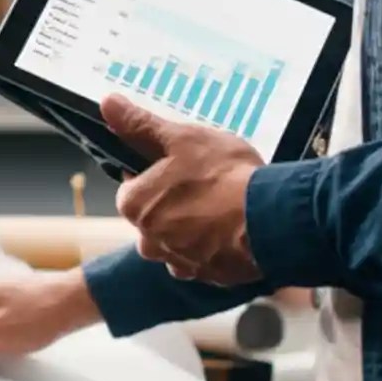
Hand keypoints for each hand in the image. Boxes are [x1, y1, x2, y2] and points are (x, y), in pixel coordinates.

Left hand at [101, 94, 263, 286]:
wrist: (273, 218)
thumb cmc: (224, 175)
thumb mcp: (181, 139)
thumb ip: (141, 125)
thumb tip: (108, 103)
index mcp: (135, 206)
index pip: (131, 187)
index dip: (154, 173)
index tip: (179, 165)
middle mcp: (149, 241)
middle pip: (153, 216)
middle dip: (173, 202)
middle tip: (206, 183)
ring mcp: (180, 262)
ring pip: (177, 240)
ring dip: (193, 227)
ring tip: (223, 207)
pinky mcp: (210, 276)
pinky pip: (204, 259)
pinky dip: (214, 247)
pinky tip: (234, 229)